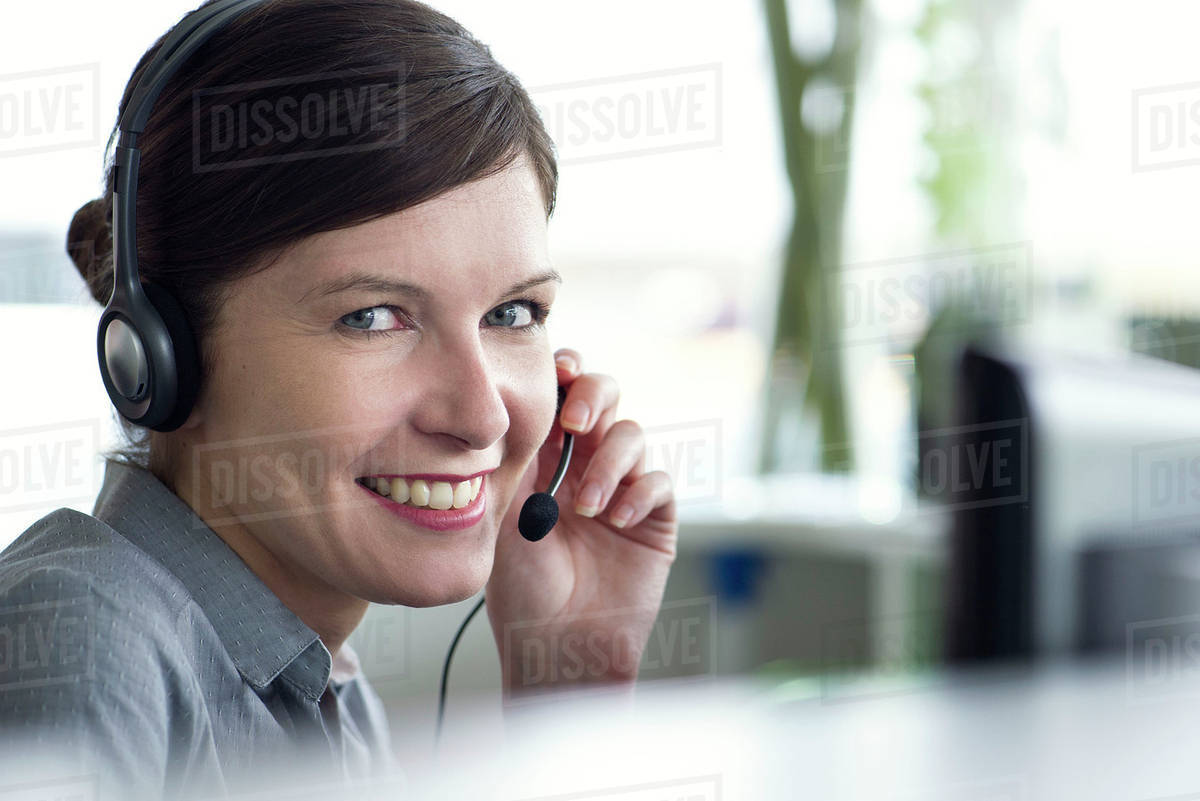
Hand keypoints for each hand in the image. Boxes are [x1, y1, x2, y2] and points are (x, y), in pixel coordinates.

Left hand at [485, 347, 676, 698]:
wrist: (556, 645)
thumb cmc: (522, 589)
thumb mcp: (505, 515)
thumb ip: (519, 458)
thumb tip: (521, 401)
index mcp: (546, 455)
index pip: (562, 393)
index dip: (565, 372)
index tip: (558, 372)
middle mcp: (587, 462)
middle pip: (606, 395)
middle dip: (594, 396)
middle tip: (575, 424)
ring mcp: (623, 487)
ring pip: (633, 434)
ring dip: (609, 463)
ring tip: (585, 510)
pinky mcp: (654, 517)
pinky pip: (660, 480)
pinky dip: (638, 493)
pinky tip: (614, 522)